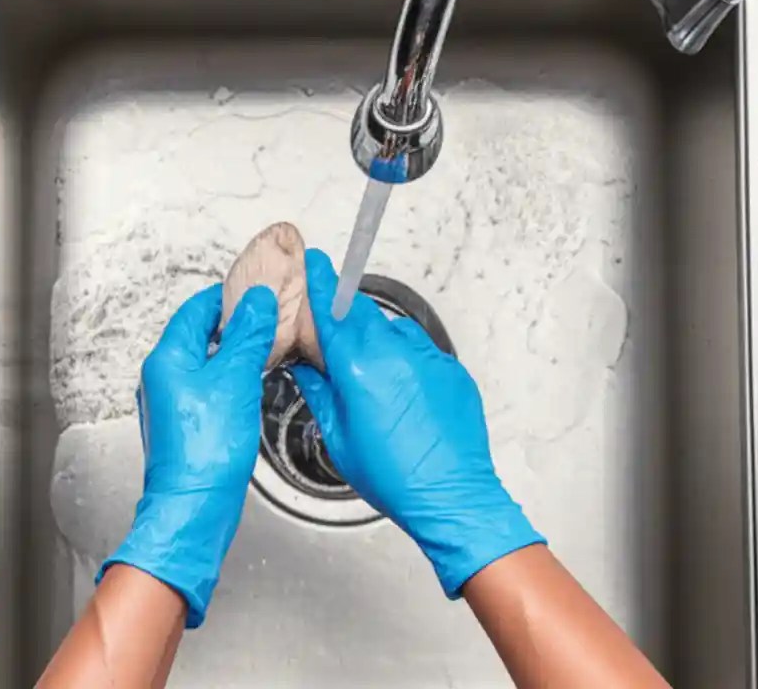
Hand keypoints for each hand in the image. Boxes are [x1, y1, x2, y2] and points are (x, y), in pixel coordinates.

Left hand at [102, 283, 277, 627]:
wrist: (193, 508)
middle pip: (199, 334)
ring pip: (204, 362)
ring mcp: (170, 403)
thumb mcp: (235, 380)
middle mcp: (162, 377)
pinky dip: (230, 378)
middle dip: (234, 323)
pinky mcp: (184, 425)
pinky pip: (207, 388)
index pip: (196, 308)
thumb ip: (247, 336)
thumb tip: (259, 302)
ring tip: (267, 348)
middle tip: (269, 318)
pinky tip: (251, 385)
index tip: (257, 290)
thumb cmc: (205, 450)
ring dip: (234, 352)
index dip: (228, 295)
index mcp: (167, 359)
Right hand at [291, 250, 543, 596]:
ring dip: (375, 338)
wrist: (452, 495)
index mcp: (361, 369)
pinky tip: (398, 391)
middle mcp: (397, 355)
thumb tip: (305, 366)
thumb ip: (320, 392)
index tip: (313, 262)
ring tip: (369, 373)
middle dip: (345, 312)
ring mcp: (428, 359)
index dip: (320, 283)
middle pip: (363, 313)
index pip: (334, 311)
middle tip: (331, 325)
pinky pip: (419, 350)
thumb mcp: (339, 438)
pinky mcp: (450, 369)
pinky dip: (403, 359)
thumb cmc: (395, 477)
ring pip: (393, 329)